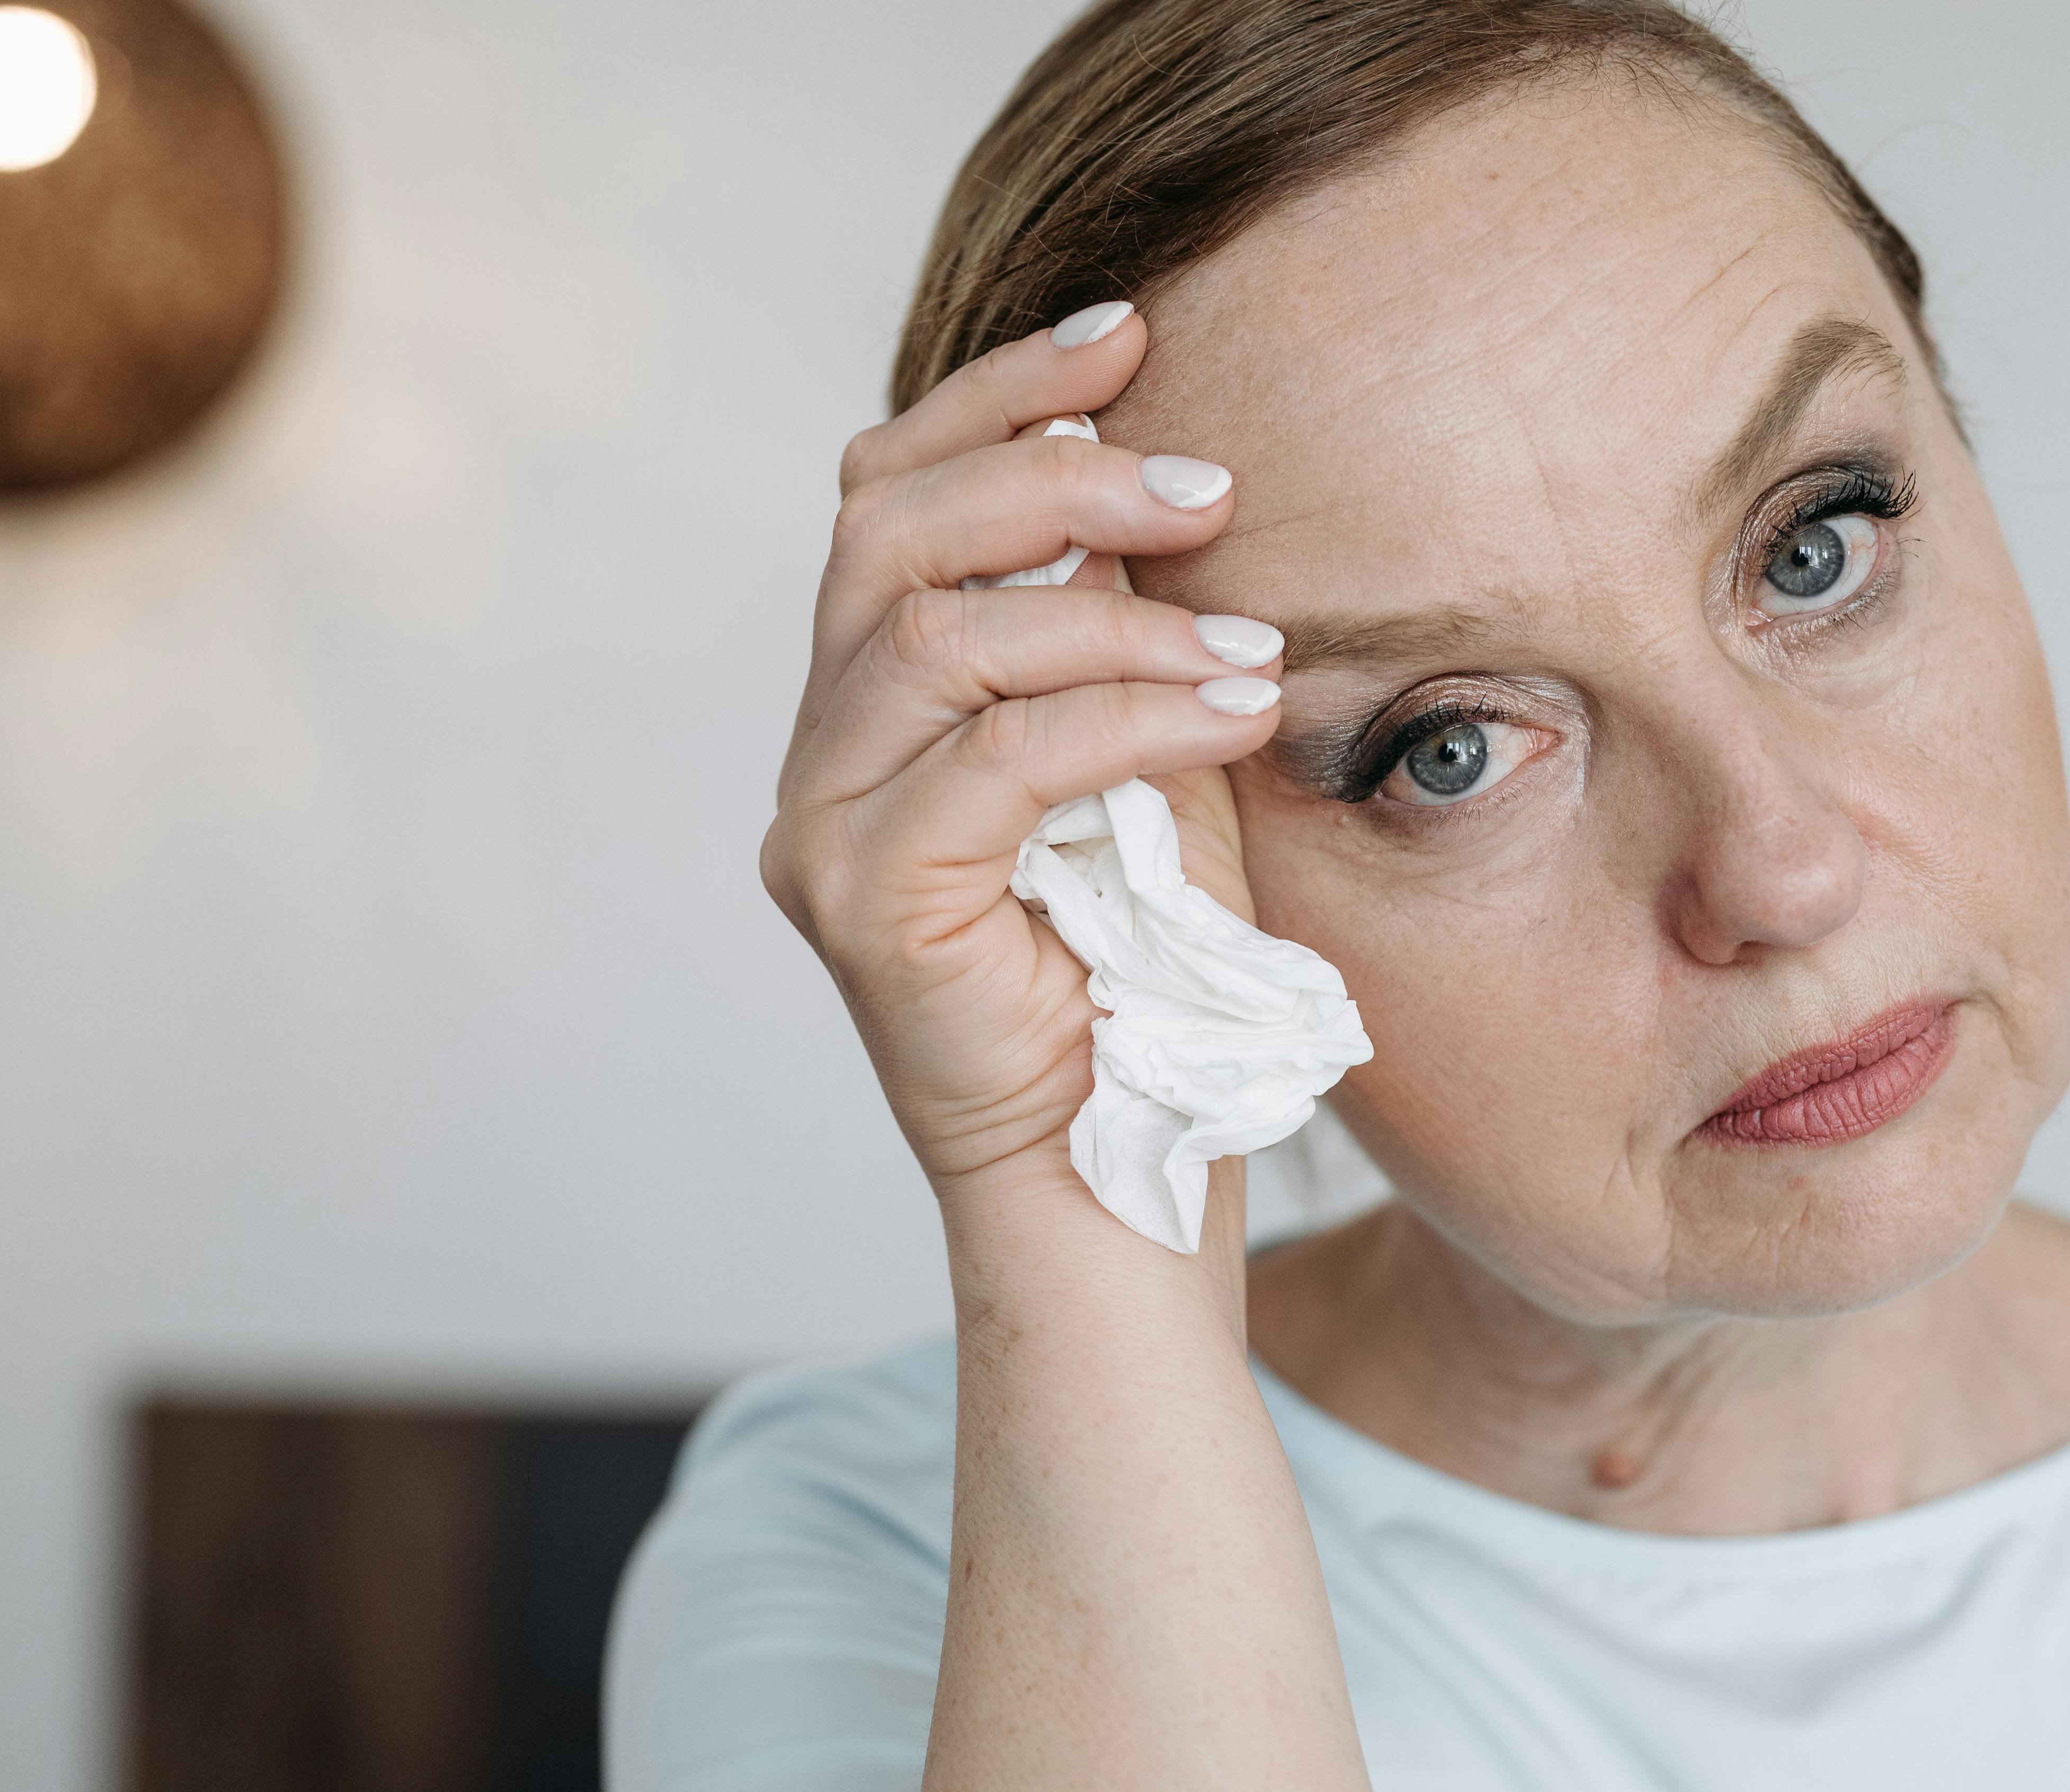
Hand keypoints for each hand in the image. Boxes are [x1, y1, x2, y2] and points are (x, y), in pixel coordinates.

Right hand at [761, 306, 1284, 1192]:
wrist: (1120, 1181)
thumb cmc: (1146, 978)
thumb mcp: (1147, 760)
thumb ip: (1120, 637)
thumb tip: (1164, 488)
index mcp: (869, 706)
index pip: (886, 494)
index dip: (996, 396)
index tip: (1127, 333)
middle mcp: (818, 758)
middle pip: (883, 534)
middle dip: (1050, 473)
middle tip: (1205, 481)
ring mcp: (819, 831)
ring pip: (932, 636)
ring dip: (1112, 613)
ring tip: (1251, 649)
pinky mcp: (857, 906)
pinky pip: (993, 758)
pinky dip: (1128, 715)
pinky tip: (1231, 712)